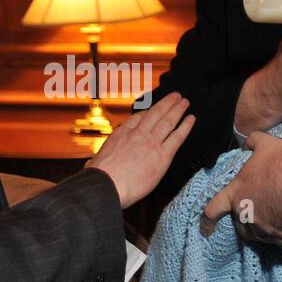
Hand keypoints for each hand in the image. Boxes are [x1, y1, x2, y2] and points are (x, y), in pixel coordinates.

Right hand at [86, 92, 194, 208]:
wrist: (107, 185)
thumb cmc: (99, 178)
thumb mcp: (94, 163)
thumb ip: (96, 161)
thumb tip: (90, 165)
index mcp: (121, 134)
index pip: (137, 118)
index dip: (148, 112)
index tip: (155, 109)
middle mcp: (137, 134)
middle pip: (155, 114)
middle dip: (166, 103)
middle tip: (175, 96)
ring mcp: (151, 143)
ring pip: (167, 121)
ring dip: (177, 109)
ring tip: (184, 102)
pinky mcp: (162, 156)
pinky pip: (177, 137)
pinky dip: (185, 127)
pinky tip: (191, 119)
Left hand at [202, 131, 281, 253]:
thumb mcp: (263, 143)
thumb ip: (251, 143)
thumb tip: (247, 144)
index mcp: (236, 193)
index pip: (213, 209)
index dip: (207, 221)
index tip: (205, 229)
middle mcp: (245, 213)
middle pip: (239, 226)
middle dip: (244, 224)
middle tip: (255, 218)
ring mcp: (262, 226)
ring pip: (257, 236)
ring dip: (262, 233)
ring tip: (271, 227)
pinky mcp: (280, 234)